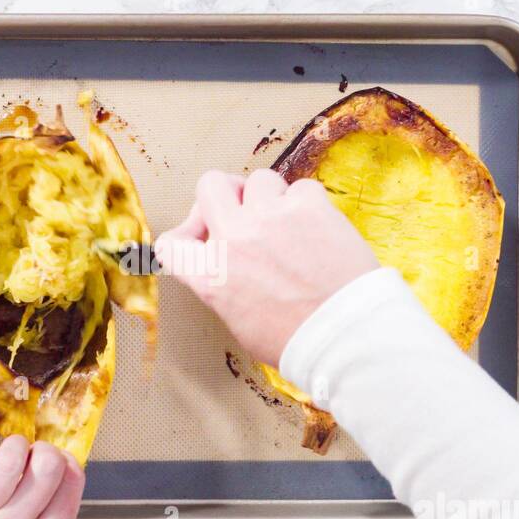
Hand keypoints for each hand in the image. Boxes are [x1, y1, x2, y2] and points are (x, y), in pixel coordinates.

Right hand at [155, 169, 379, 367]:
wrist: (346, 336)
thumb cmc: (297, 339)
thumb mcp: (238, 321)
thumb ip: (222, 284)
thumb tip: (227, 262)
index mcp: (209, 275)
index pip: (172, 241)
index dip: (188, 233)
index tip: (204, 235)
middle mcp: (233, 239)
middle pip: (210, 184)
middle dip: (226, 194)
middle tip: (244, 210)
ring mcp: (269, 217)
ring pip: (258, 179)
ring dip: (271, 198)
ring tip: (290, 225)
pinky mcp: (307, 206)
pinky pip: (301, 187)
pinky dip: (308, 204)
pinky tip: (318, 229)